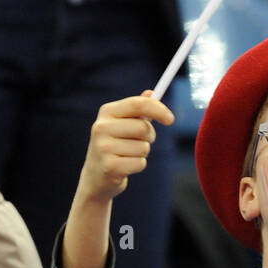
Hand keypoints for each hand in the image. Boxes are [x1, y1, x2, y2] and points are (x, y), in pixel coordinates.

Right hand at [78, 89, 173, 203]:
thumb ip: (138, 109)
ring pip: (144, 147)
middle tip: (140, 141)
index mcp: (107, 111)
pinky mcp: (109, 167)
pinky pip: (140, 163)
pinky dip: (138, 165)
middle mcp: (101, 127)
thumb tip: (151, 93)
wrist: (96, 175)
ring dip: (142, 152)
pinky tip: (125, 166)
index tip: (171, 119)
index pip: (138, 104)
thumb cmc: (115, 144)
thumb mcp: (123, 123)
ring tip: (128, 154)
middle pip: (143, 127)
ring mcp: (103, 147)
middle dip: (149, 136)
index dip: (158, 109)